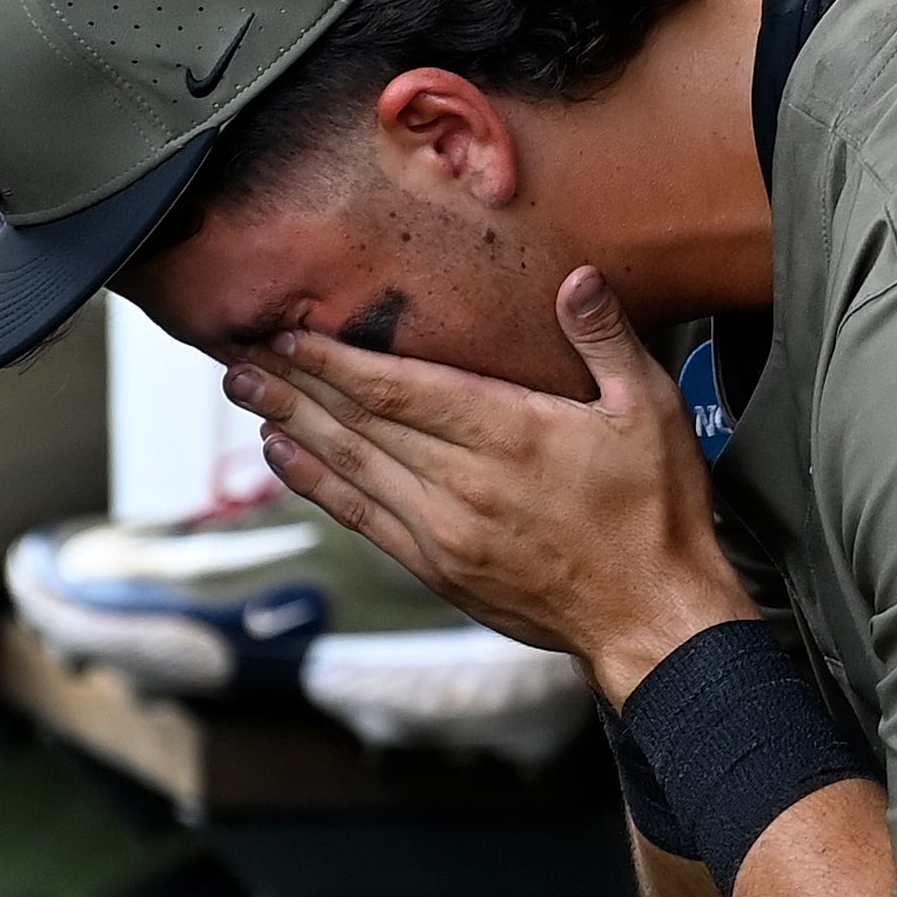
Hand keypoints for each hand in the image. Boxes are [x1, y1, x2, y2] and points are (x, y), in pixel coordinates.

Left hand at [231, 268, 753, 696]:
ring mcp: (445, 532)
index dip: (337, 360)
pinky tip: (288, 460)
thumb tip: (578, 279)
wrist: (653, 617)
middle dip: (295, 386)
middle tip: (239, 356)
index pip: (400, 389)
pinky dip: (319, 488)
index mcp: (510, 435)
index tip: (291, 334)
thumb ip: (606, 339)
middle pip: (360, 425)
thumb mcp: (651, 411)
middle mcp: (464, 484)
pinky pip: (363, 520)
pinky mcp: (440, 569)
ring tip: (246, 395)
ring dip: (293, 429)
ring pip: (351, 470)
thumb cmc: (657, 514)